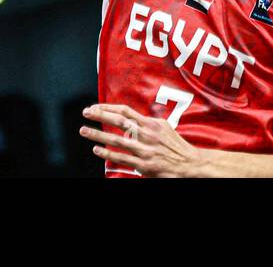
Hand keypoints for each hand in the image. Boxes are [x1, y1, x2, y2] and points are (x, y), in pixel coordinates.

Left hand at [81, 103, 206, 176]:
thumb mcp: (165, 126)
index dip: (108, 107)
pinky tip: (96, 150)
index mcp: (151, 123)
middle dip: (100, 116)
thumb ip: (150, 118)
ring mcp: (144, 150)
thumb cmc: (175, 145)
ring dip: (98, 134)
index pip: (126, 111)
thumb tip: (138, 112)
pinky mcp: (143, 165)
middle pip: (119, 121)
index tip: (95, 107)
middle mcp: (147, 135)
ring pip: (117, 140)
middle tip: (86, 113)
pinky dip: (107, 153)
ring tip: (84, 130)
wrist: (188, 164)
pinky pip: (121, 158)